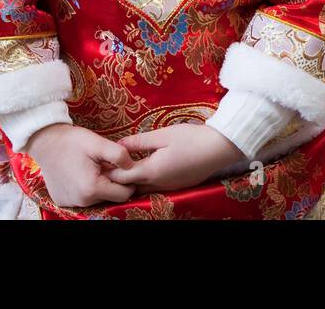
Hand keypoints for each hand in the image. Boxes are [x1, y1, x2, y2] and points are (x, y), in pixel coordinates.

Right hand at [21, 122, 136, 208]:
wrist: (44, 141)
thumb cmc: (72, 141)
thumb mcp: (98, 143)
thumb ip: (119, 155)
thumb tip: (132, 166)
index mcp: (91, 188)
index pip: (124, 194)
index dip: (127, 181)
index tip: (120, 167)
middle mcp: (81, 201)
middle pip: (110, 197)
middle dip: (112, 182)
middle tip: (104, 165)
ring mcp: (70, 203)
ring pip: (97, 198)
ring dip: (99, 185)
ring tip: (92, 167)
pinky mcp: (63, 201)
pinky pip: (83, 198)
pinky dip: (86, 188)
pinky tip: (81, 173)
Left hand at [108, 123, 245, 194]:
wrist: (220, 148)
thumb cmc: (192, 138)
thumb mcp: (163, 135)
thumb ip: (139, 142)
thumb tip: (119, 145)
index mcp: (152, 170)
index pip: (122, 177)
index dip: (111, 170)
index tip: (104, 160)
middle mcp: (158, 184)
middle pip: (131, 187)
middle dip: (120, 178)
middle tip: (113, 164)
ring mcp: (169, 187)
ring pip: (144, 188)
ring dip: (134, 180)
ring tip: (129, 166)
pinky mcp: (178, 186)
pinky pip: (156, 187)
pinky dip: (148, 180)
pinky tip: (149, 167)